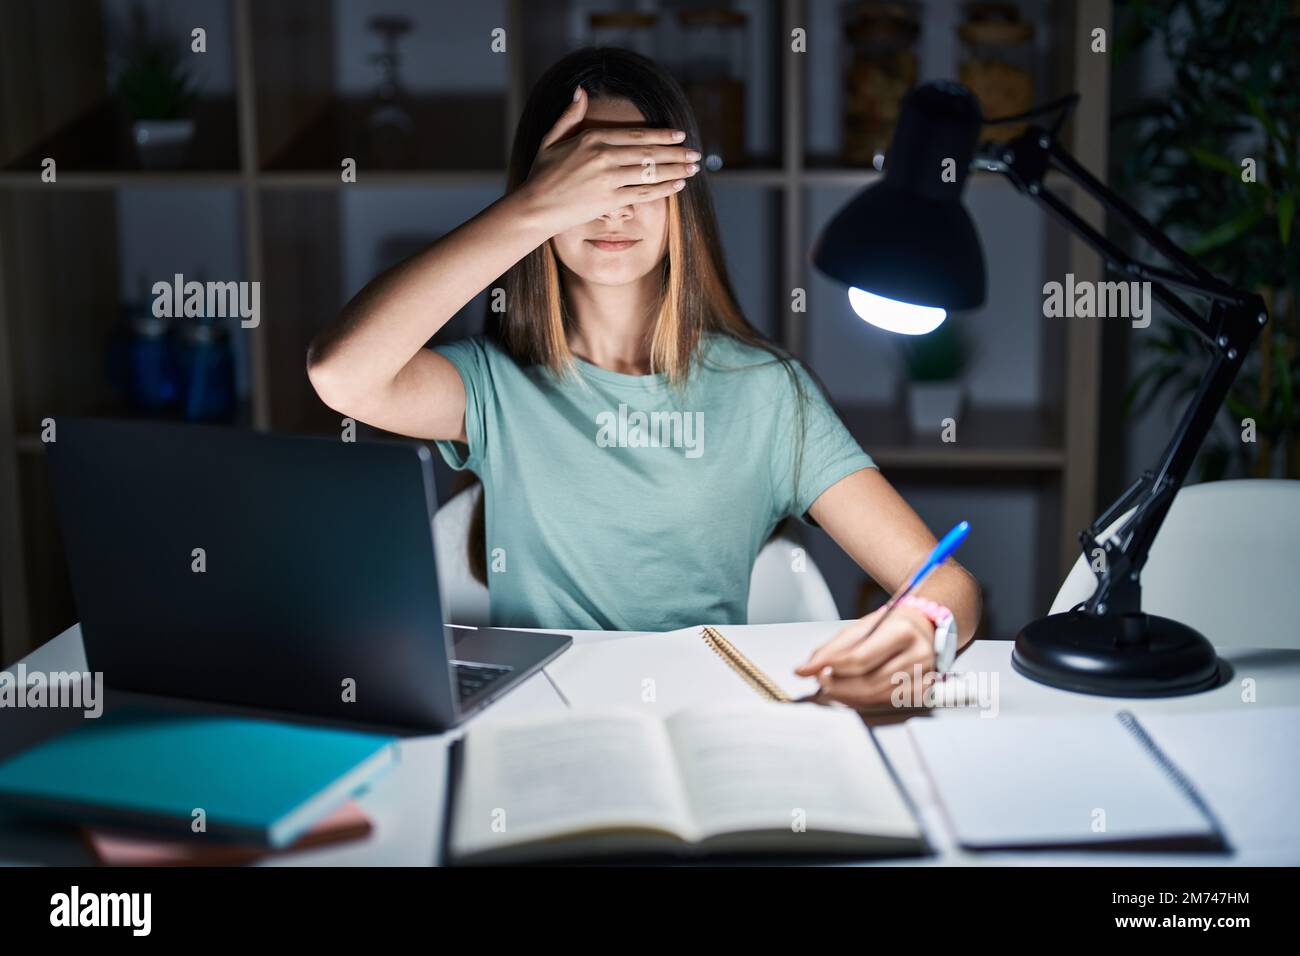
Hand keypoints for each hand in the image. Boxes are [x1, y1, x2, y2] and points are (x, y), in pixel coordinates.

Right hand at [515, 86, 700, 237]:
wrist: (534, 208)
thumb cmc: (541, 175)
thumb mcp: (551, 139)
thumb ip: (569, 116)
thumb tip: (580, 91)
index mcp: (592, 139)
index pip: (636, 135)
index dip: (661, 135)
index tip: (679, 134)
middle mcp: (603, 156)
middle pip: (648, 152)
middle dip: (676, 153)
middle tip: (696, 153)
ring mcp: (608, 179)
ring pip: (650, 172)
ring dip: (676, 170)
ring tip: (693, 169)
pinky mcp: (609, 200)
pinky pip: (643, 193)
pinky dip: (663, 189)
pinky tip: (678, 185)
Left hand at [794, 606, 936, 709]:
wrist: (922, 627)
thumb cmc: (889, 625)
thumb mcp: (859, 628)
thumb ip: (831, 650)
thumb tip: (804, 670)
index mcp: (902, 631)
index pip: (861, 658)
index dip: (834, 668)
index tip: (815, 670)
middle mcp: (917, 654)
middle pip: (869, 682)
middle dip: (838, 686)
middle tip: (821, 680)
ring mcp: (924, 675)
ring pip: (877, 697)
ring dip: (849, 696)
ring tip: (834, 686)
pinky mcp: (925, 690)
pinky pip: (887, 703)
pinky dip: (865, 701)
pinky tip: (854, 692)